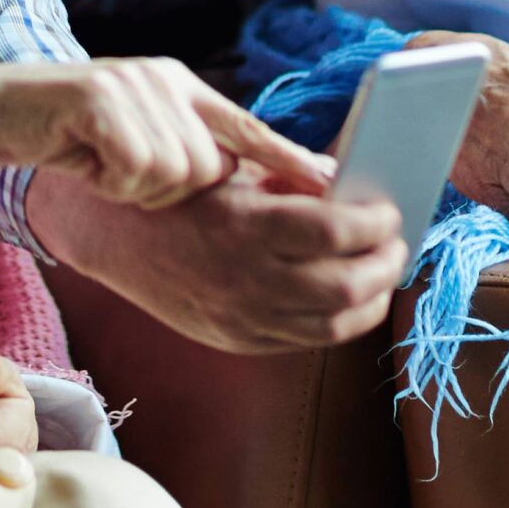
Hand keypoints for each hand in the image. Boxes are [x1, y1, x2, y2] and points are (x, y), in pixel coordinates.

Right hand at [0, 58, 333, 210]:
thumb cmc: (62, 131)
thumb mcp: (134, 129)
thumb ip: (187, 142)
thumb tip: (243, 177)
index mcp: (178, 83)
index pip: (248, 126)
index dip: (290, 161)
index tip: (338, 190)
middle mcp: (163, 78)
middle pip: (211, 166)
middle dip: (173, 191)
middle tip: (125, 177)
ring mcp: (133, 85)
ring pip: (177, 172)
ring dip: (138, 187)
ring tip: (100, 166)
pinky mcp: (101, 100)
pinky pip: (136, 169)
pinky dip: (109, 179)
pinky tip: (83, 162)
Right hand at [30, 162, 407, 353]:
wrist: (111, 234)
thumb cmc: (177, 189)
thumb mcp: (230, 168)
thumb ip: (291, 174)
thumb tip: (352, 181)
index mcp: (243, 224)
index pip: (335, 232)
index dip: (376, 221)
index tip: (389, 209)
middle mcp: (244, 277)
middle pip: (347, 286)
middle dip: (387, 262)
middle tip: (397, 240)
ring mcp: (240, 316)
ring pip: (335, 324)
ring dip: (373, 297)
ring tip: (382, 271)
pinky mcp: (235, 339)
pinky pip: (305, 339)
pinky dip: (339, 320)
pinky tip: (348, 296)